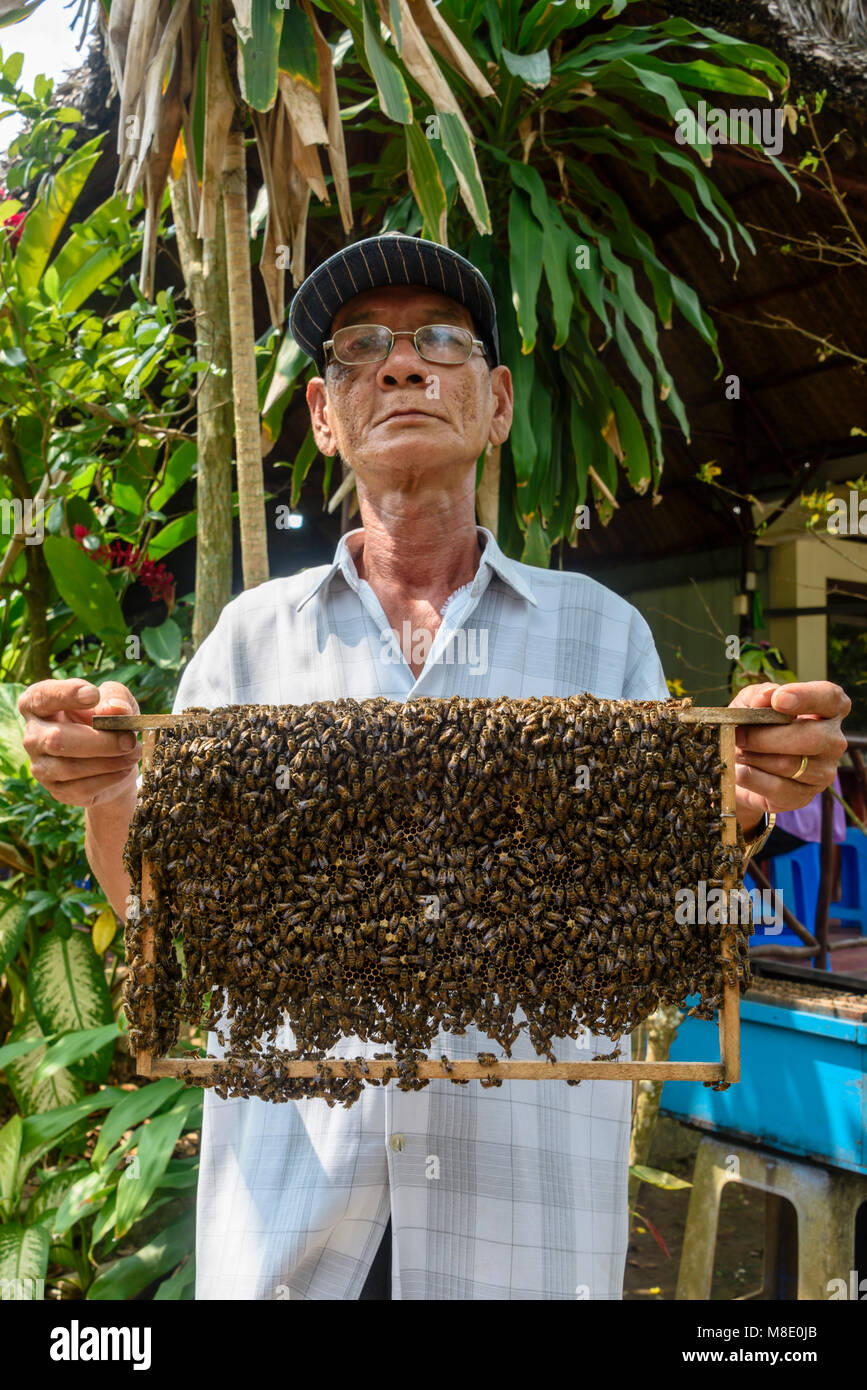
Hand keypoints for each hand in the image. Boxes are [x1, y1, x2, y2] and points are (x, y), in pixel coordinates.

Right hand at [19, 679, 140, 809]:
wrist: (116, 759)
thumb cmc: (108, 721)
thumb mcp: (116, 700)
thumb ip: (116, 697)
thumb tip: (116, 709)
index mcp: (38, 704)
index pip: (41, 696)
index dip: (65, 695)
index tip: (93, 695)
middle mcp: (33, 735)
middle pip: (56, 739)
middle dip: (100, 740)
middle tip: (129, 739)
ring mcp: (41, 766)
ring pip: (70, 767)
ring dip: (109, 761)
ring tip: (132, 753)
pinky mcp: (57, 790)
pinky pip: (81, 788)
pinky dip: (109, 779)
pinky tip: (123, 769)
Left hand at [728, 681, 849, 830]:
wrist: (739, 770)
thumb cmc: (752, 729)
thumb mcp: (748, 705)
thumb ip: (757, 695)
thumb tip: (767, 694)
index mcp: (827, 711)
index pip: (831, 698)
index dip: (807, 697)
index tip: (778, 700)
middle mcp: (833, 741)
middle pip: (811, 737)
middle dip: (766, 736)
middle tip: (739, 735)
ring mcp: (823, 772)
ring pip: (790, 764)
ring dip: (755, 757)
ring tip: (739, 752)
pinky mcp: (805, 796)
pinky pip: (778, 788)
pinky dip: (753, 778)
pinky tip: (740, 772)